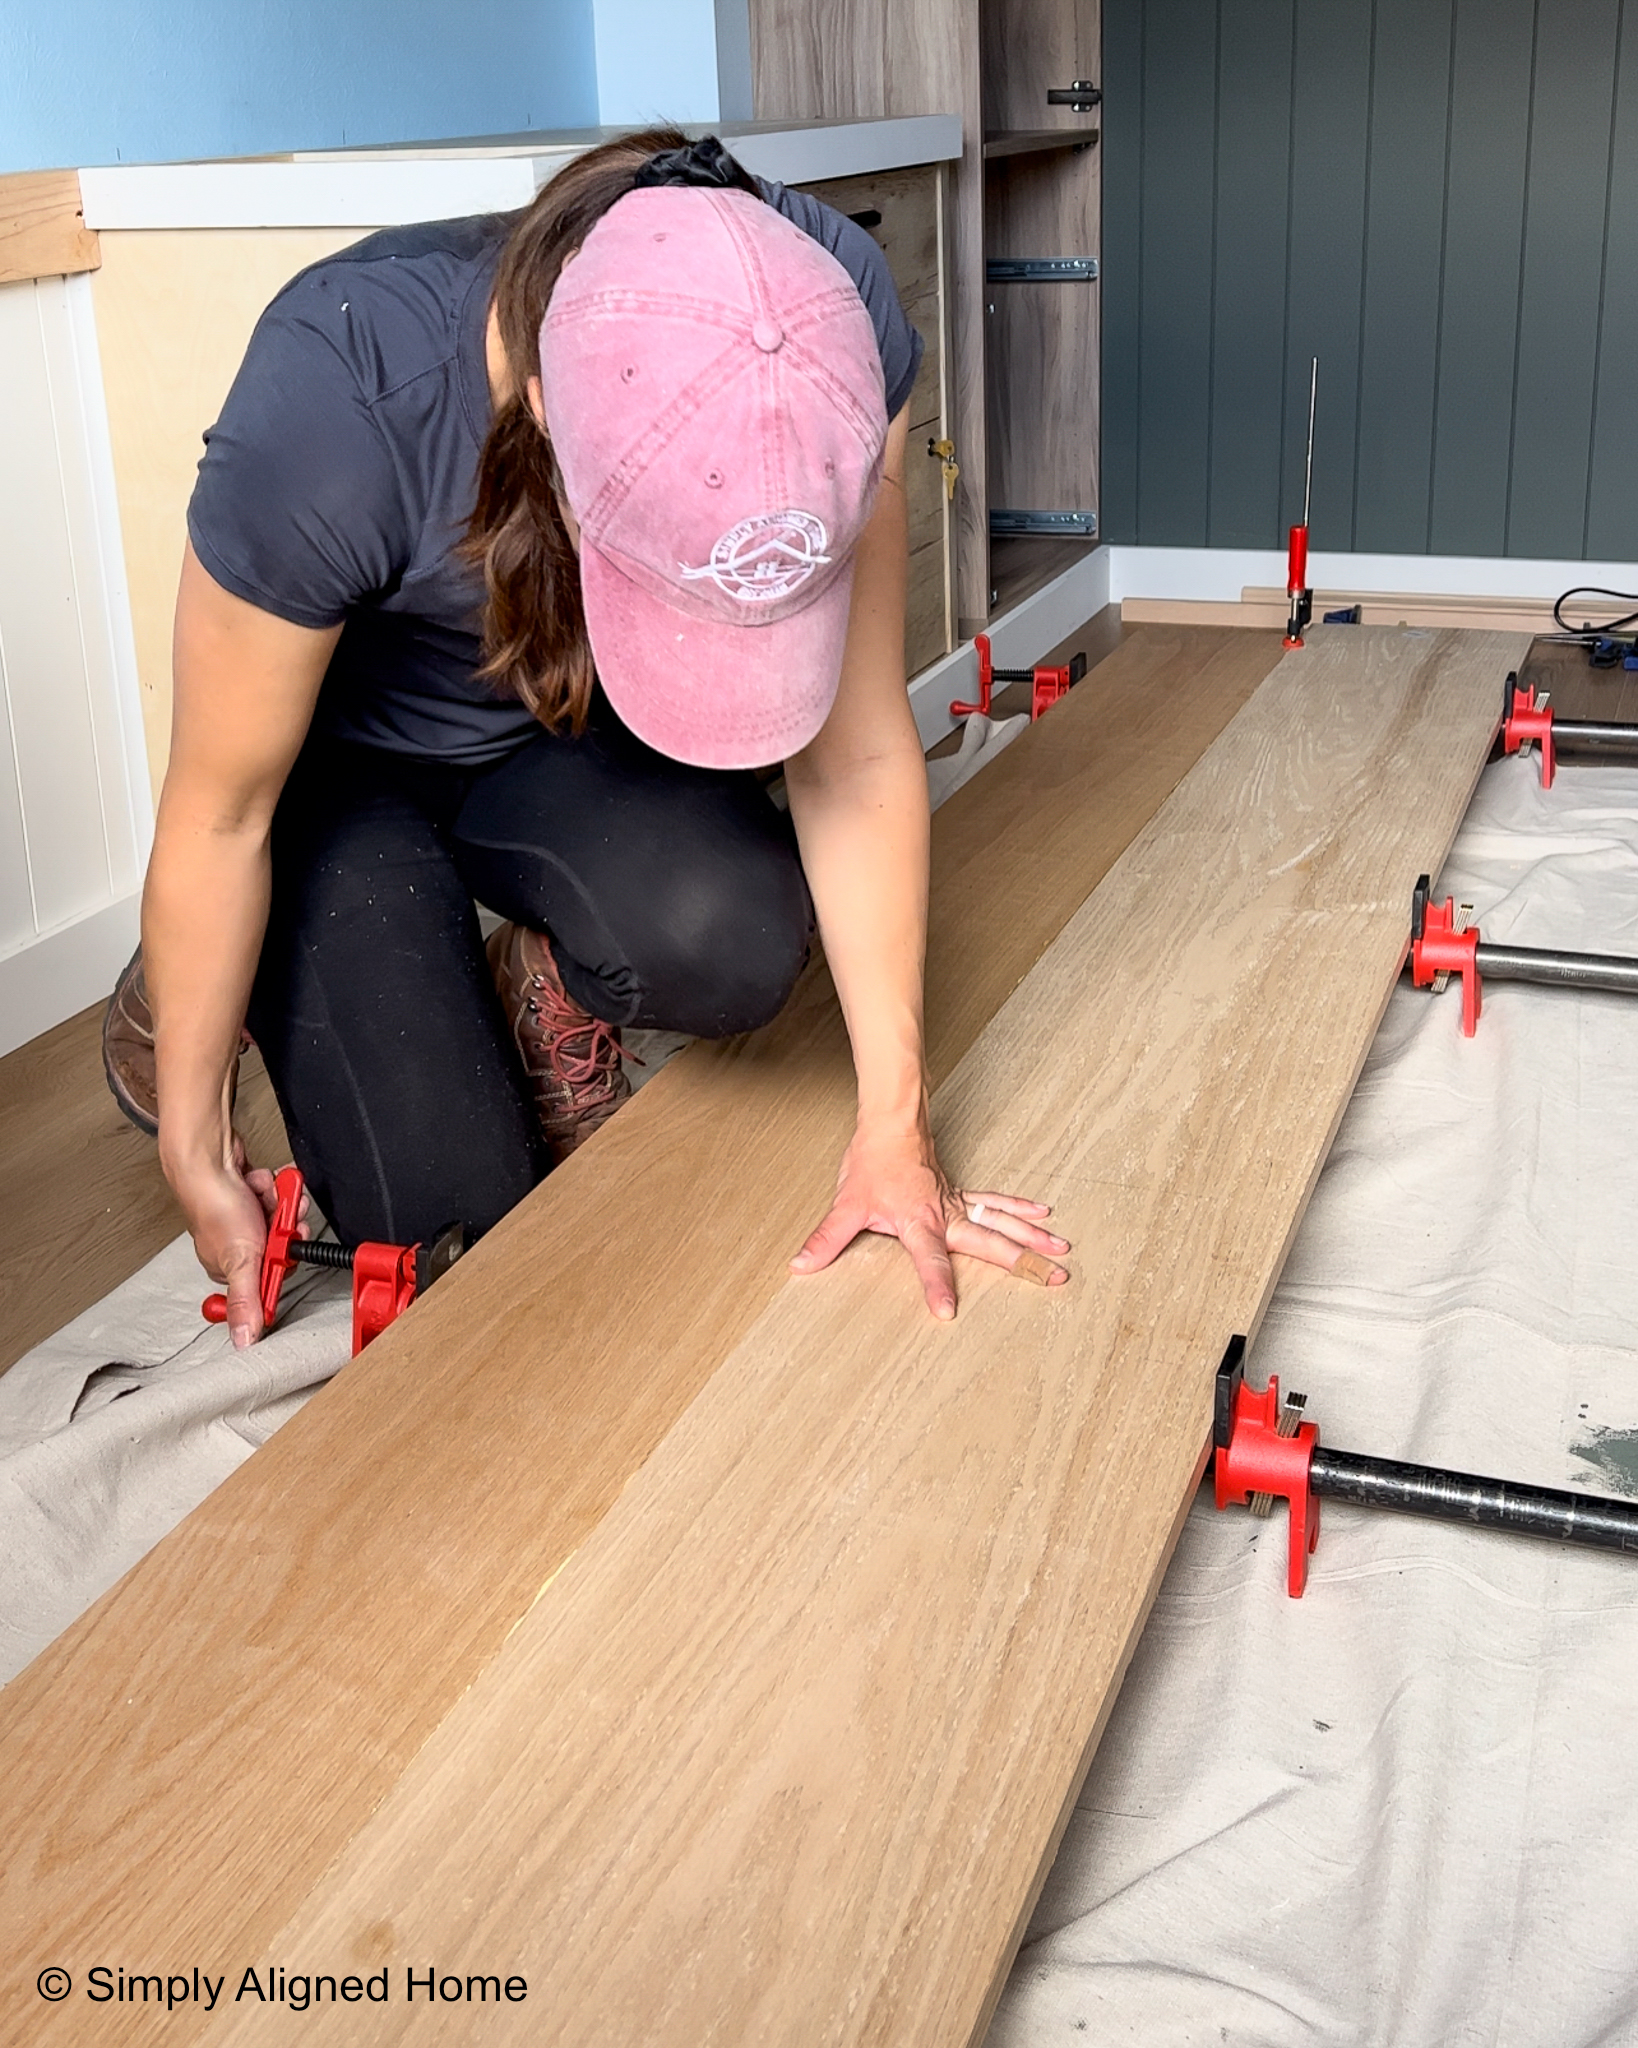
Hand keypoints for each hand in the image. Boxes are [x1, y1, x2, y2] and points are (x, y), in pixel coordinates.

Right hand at [168, 1134, 292, 1348]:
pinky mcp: (248, 1194)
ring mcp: (241, 1218)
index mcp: (227, 1268)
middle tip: (280, 1215)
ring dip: (280, 1202)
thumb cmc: (216, 1205)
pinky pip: (275, 1194)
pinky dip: (271, 1185)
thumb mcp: (241, 1260)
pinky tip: (259, 1182)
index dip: (286, 1258)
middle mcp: (234, 1245)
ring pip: (281, 1216)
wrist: (209, 1157)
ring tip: (266, 1194)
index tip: (287, 1246)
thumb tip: (244, 1342)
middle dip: (286, 1224)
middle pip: (281, 1243)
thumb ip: (245, 1301)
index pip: (271, 1275)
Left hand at [790, 1115, 1068, 1319]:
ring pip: (1002, 1223)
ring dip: (1032, 1239)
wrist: (889, 1121)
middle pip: (989, 1242)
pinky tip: (1042, 1216)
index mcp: (918, 1221)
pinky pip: (995, 1202)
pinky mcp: (959, 1193)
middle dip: (1022, 1262)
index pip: (929, 1260)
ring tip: (1062, 1253)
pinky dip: (1019, 1210)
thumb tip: (802, 1265)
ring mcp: (957, 1203)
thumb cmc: (871, 1161)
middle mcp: (945, 1214)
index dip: (936, 1286)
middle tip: (1054, 1277)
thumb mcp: (846, 1204)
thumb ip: (827, 1239)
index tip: (947, 1311)